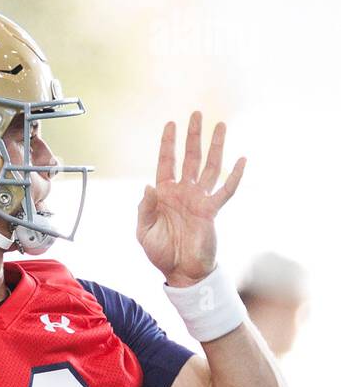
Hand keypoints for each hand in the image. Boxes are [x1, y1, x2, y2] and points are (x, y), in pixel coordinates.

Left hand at [137, 111, 245, 286]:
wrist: (181, 272)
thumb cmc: (161, 253)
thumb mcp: (144, 231)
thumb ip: (145, 208)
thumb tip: (149, 185)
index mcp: (164, 195)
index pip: (166, 163)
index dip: (168, 144)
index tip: (171, 124)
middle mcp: (183, 192)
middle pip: (190, 158)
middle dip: (193, 136)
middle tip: (196, 114)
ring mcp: (199, 199)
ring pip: (209, 167)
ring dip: (215, 147)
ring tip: (220, 126)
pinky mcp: (212, 211)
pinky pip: (226, 190)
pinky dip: (234, 176)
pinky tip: (242, 160)